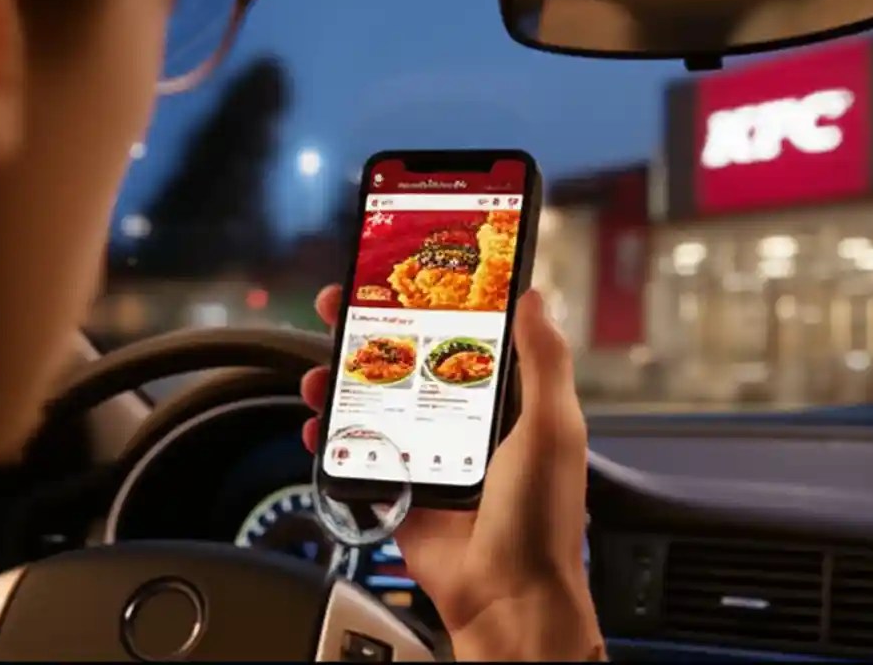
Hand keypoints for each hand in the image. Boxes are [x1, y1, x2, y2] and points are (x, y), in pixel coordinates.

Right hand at [300, 285, 604, 660]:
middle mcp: (465, 423)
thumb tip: (534, 297)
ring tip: (321, 369)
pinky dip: (333, 437)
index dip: (433, 305)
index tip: (404, 276)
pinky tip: (319, 425)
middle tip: (342, 308)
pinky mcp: (400, 488)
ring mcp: (429, 454)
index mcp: (507, 402)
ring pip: (376, 402)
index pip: (466, 337)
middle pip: (409, 361)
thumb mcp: (553, 427)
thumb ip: (544, 360)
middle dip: (372, 333)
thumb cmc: (542, 519)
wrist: (505, 596)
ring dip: (343, 381)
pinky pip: (359, 453)